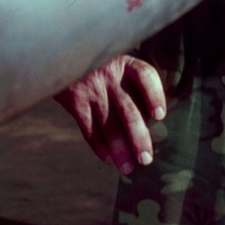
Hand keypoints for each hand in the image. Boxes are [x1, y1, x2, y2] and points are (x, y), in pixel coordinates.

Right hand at [56, 54, 166, 175]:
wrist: (63, 56)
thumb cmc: (99, 62)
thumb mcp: (116, 60)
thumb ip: (131, 81)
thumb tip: (152, 116)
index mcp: (125, 63)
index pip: (145, 76)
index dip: (155, 95)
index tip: (161, 115)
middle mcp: (110, 77)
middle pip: (129, 111)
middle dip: (139, 137)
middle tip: (146, 159)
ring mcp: (92, 90)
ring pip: (109, 126)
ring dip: (120, 150)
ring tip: (128, 167)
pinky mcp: (76, 102)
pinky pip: (90, 130)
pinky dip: (99, 147)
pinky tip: (109, 160)